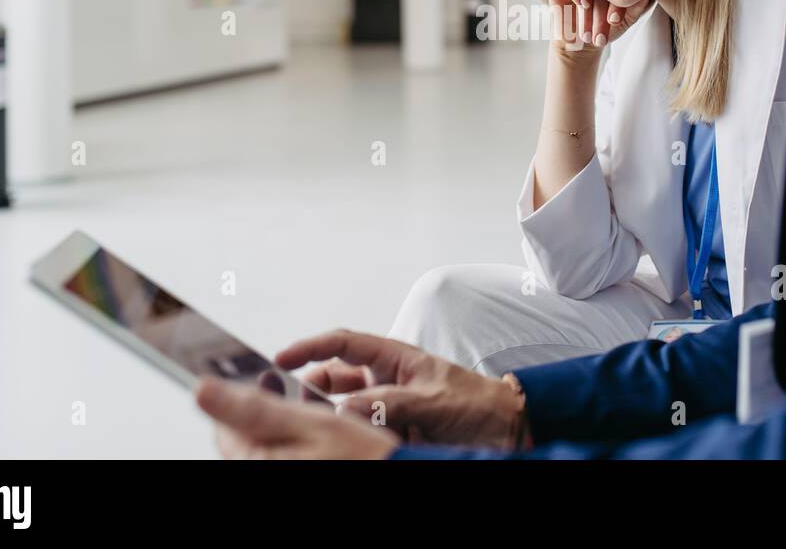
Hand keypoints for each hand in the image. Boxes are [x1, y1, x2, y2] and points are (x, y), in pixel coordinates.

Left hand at [195, 377, 400, 459]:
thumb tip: (202, 391)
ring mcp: (282, 475)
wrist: (401, 477)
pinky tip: (316, 430)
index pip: (224, 426)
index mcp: (256, 464)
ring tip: (307, 407)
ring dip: (283, 422)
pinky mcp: (300, 475)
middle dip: (266, 409)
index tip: (266, 379)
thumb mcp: (308, 422)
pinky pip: (287, 457)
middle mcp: (263, 473)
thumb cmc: (363, 459)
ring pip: (268, 446)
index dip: (244, 394)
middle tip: (286, 389)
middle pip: (246, 437)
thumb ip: (251, 408)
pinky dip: (297, 440)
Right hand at [275, 329, 523, 448]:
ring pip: (342, 407)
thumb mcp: (432, 399)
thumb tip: (346, 408)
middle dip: (311, 389)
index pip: (343, 344)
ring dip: (328, 414)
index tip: (281, 358)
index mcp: (394, 357)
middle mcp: (384, 378)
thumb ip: (389, 401)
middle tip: (292, 405)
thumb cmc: (476, 403)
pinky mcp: (390, 428)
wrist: (504, 429)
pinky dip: (346, 433)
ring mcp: (385, 404)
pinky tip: (337, 440)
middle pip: (333, 379)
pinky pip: (358, 428)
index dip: (311, 347)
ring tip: (312, 424)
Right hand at [547, 0, 654, 54]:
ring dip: (588, 8)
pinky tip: (582, 5)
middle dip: (602, 10)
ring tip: (590, 29)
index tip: (616, 21)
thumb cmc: (606, 30)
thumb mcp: (626, 20)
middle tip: (602, 30)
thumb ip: (638, 5)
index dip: (618, 1)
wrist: (581, 44)